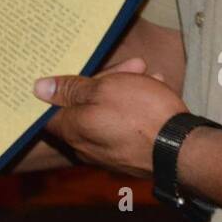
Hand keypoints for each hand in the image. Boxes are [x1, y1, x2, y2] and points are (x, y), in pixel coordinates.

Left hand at [33, 57, 187, 178]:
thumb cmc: (141, 115)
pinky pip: (124, 127)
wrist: (183, 150)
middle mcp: (85, 147)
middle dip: (103, 81)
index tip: (68, 70)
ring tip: (146, 73)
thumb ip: (71, 89)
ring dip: (124, 90)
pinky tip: (154, 89)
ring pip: (107, 114)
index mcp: (73, 130)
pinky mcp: (129, 157)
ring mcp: (108, 154)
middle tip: (130, 65)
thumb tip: (39, 89)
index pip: (48, 109)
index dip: (57, 87)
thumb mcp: (104, 90)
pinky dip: (135, 107)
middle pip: (84, 107)